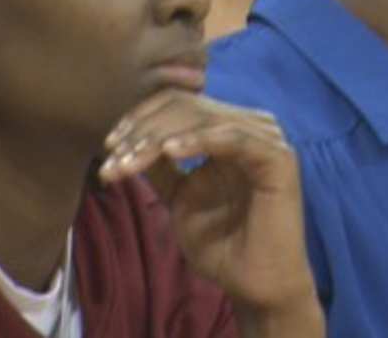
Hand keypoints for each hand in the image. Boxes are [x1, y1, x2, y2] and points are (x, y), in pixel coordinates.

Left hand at [99, 91, 321, 324]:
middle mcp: (252, 127)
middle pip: (189, 106)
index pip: (181, 104)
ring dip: (160, 137)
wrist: (255, 284)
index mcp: (231, 131)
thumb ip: (161, 167)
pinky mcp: (279, 157)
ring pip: (205, 118)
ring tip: (130, 161)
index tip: (108, 146)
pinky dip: (198, 140)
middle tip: (113, 155)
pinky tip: (169, 151)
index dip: (141, 118)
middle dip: (144, 129)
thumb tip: (124, 142)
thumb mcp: (180, 198)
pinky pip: (234, 138)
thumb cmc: (222, 245)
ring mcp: (268, 139)